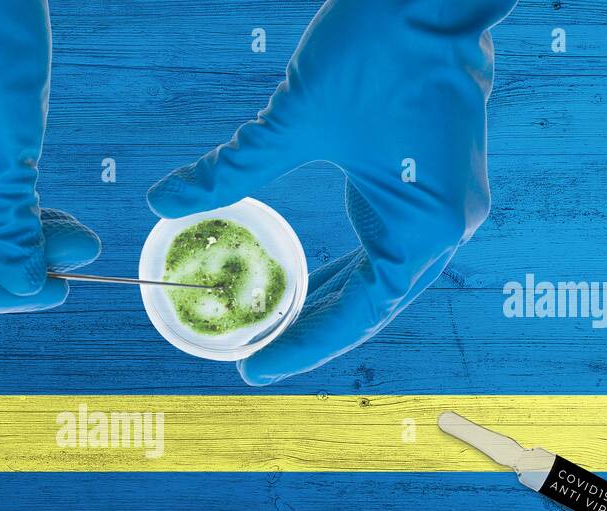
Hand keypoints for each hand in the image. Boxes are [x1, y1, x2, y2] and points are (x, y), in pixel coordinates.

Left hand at [148, 0, 516, 384]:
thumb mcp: (293, 118)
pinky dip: (348, 267)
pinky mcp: (434, 185)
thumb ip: (231, 168)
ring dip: (329, 302)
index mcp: (421, 228)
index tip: (251, 368)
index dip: (302, 348)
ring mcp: (445, 208)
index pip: (357, 315)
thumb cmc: (374, 46)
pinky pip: (388, 246)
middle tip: (253, 355)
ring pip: (380, 279)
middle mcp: (443, 229)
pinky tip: (306, 280)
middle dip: (311, 331)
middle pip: (371, 306)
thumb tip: (162, 201)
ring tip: (273, 326)